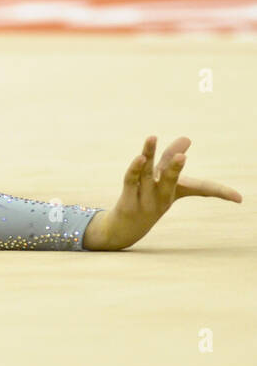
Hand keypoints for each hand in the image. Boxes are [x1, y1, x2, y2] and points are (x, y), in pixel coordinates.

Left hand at [82, 136, 240, 250]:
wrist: (127, 228)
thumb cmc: (149, 198)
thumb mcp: (162, 179)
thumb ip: (171, 158)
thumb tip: (186, 137)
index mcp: (175, 191)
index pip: (201, 189)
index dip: (220, 192)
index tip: (238, 198)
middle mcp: (162, 196)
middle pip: (171, 180)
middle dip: (176, 168)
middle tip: (182, 157)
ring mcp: (144, 199)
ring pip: (146, 175)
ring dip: (148, 155)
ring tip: (152, 137)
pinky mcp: (127, 200)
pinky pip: (130, 181)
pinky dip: (134, 169)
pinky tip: (139, 157)